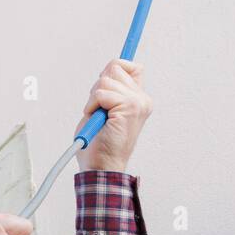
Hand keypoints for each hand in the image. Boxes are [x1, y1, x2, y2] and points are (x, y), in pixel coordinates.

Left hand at [75, 58, 152, 172]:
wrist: (101, 168)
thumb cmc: (98, 144)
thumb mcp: (104, 110)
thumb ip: (109, 89)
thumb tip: (110, 67)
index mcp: (139, 100)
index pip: (132, 66)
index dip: (116, 67)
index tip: (108, 74)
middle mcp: (142, 99)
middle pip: (114, 67)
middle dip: (98, 87)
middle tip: (98, 111)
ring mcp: (138, 102)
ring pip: (106, 78)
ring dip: (94, 99)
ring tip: (98, 119)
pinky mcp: (129, 107)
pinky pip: (101, 93)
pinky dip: (92, 106)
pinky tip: (98, 121)